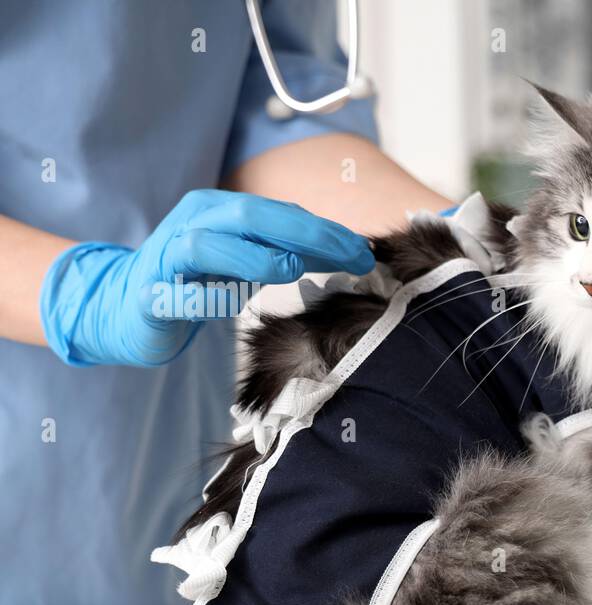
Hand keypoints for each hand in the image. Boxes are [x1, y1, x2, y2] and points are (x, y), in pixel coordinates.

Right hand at [39, 189, 374, 366]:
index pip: (280, 214)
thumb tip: (347, 252)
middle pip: (251, 216)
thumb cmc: (198, 283)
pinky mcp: (149, 291)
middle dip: (305, 234)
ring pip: (207, 244)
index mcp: (222, 210)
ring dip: (251, 256)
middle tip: (349, 257)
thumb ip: (290, 253)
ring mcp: (168, 253)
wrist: (128, 307)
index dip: (325, 230)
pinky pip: (174, 291)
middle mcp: (195, 221)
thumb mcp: (250, 263)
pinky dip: (200, 296)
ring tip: (290, 270)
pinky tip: (226, 304)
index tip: (364, 251)